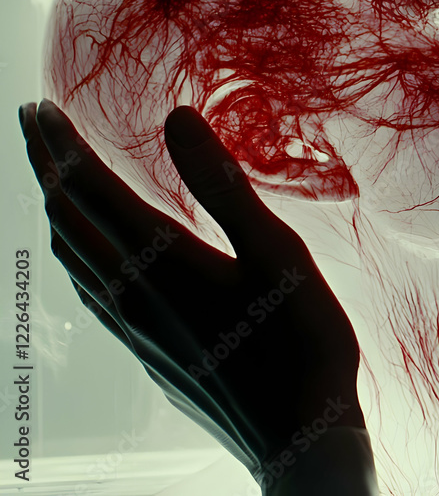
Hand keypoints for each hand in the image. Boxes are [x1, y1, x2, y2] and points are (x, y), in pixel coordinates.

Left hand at [19, 99, 375, 493]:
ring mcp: (134, 331)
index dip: (60, 144)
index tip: (36, 106)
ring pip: (70, 259)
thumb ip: (223, 186)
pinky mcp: (145, 355)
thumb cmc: (300, 344)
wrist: (297, 439)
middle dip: (44, 167)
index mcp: (163, 261)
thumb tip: (175, 118)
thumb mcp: (279, 253)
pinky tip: (87, 258)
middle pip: (67, 219)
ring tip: (53, 179)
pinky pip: (87, 294)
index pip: (90, 189)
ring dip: (54, 210)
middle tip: (30, 124)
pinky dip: (73, 255)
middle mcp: (133, 295)